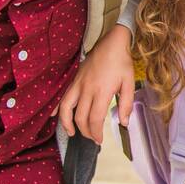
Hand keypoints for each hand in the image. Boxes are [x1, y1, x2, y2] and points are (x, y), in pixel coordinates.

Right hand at [58, 24, 134, 144]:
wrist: (111, 43)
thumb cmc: (122, 63)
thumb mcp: (130, 83)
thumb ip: (126, 105)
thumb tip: (124, 123)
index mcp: (102, 92)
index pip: (95, 119)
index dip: (96, 133)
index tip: (100, 140)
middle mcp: (87, 89)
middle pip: (81, 117)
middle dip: (85, 131)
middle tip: (92, 138)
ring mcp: (78, 84)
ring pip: (66, 108)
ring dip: (67, 123)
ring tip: (71, 133)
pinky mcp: (74, 80)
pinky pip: (62, 96)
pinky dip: (57, 108)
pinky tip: (54, 116)